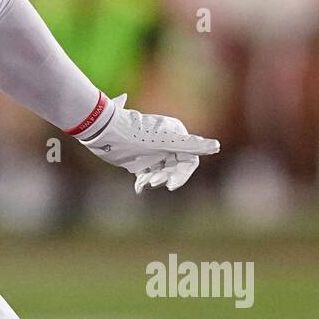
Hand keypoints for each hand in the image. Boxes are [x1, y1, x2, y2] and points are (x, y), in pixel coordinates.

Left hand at [76, 94, 219, 193]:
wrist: (101, 131)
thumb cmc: (133, 133)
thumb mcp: (164, 142)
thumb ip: (190, 145)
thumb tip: (217, 146)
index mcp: (174, 133)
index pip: (189, 159)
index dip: (183, 174)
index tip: (171, 186)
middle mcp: (165, 142)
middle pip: (175, 168)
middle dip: (165, 177)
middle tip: (152, 182)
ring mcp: (152, 151)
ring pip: (161, 173)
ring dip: (154, 180)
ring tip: (143, 183)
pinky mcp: (138, 160)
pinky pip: (147, 176)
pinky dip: (144, 183)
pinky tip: (138, 187)